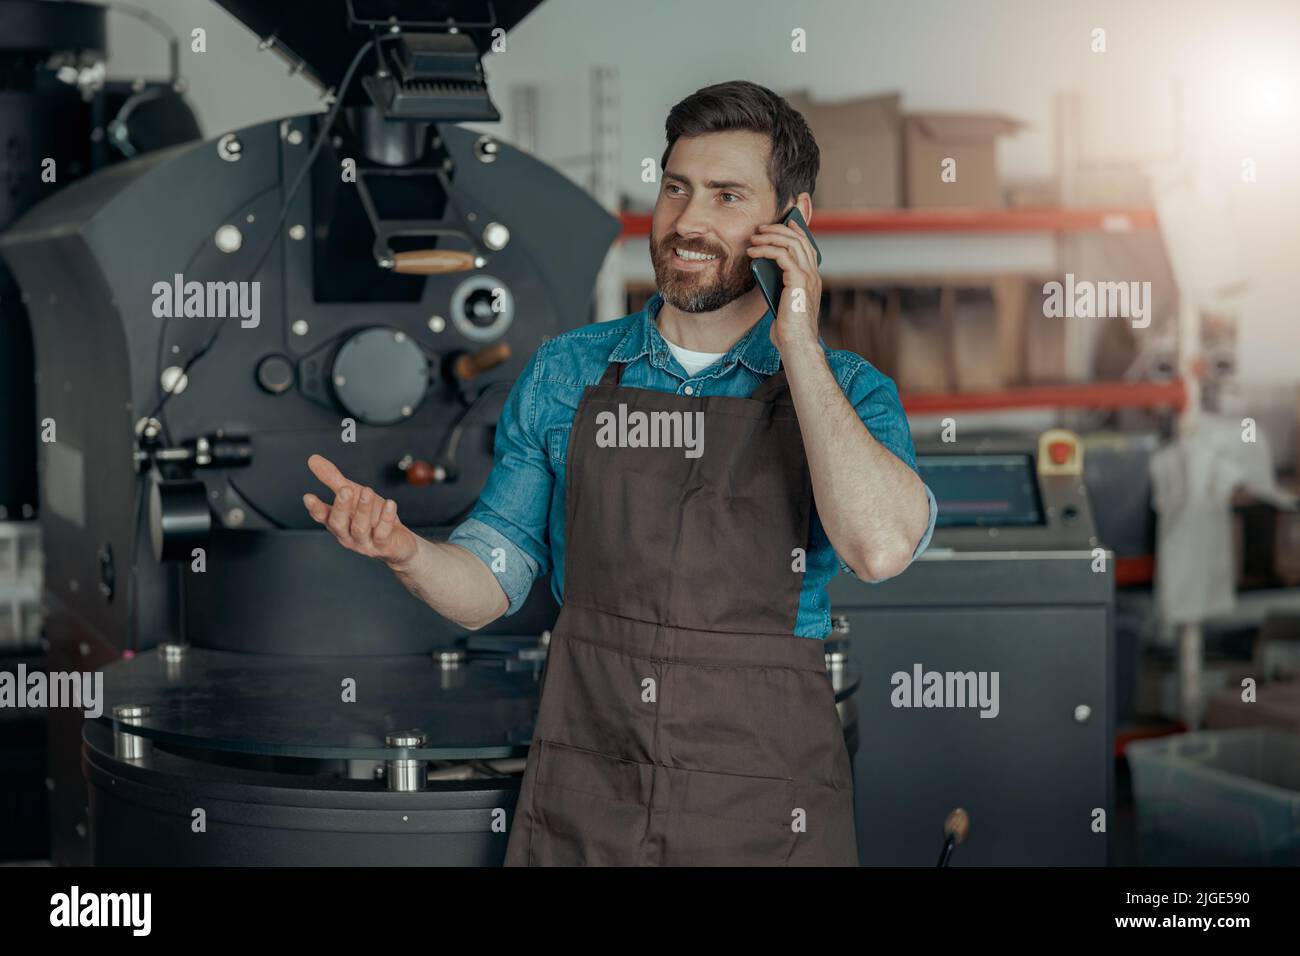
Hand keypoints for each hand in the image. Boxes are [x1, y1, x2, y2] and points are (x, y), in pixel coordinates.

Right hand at [302, 454, 417, 566]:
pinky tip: (390, 504)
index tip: (308, 497)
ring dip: (363, 509)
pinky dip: (386, 518)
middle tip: (345, 490)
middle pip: (338, 523)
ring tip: (367, 492)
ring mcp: (364, 542)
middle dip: (341, 507)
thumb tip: (313, 460)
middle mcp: (348, 534)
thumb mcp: (353, 494)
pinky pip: (382, 533)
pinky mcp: (383, 545)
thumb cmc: (373, 517)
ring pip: (359, 528)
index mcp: (338, 521)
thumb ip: (332, 479)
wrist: (398, 542)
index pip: (323, 516)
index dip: (315, 508)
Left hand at [746, 220, 821, 349]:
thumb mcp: (783, 301)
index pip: (807, 245)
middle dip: (779, 229)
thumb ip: (780, 285)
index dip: (796, 230)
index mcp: (812, 278)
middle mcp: (814, 274)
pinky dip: (766, 250)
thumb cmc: (789, 328)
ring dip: (770, 237)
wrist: (797, 343)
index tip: (782, 223)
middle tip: (760, 229)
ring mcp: (808, 276)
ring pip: (791, 243)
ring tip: (754, 239)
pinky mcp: (798, 280)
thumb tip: (764, 269)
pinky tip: (753, 253)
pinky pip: (782, 255)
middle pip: (799, 239)